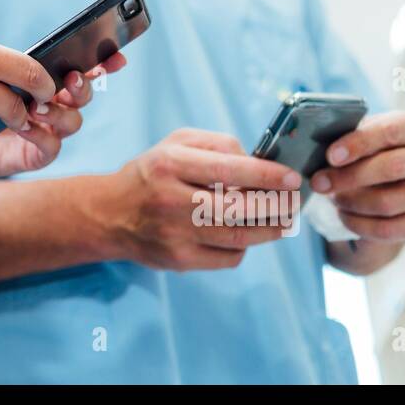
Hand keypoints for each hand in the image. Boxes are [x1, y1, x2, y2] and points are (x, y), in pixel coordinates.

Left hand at [0, 55, 127, 180]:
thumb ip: (10, 63)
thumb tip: (21, 51)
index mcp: (48, 81)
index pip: (83, 70)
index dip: (103, 64)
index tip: (115, 57)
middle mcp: (54, 105)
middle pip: (84, 95)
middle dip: (81, 87)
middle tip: (69, 79)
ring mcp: (49, 131)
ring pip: (73, 121)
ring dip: (58, 112)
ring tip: (34, 106)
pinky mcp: (37, 154)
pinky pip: (52, 145)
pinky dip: (41, 134)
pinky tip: (24, 126)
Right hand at [97, 128, 302, 269]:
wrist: (110, 214)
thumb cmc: (150, 174)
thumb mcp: (175, 144)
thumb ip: (217, 144)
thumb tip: (257, 161)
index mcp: (170, 164)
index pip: (229, 170)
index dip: (267, 176)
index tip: (293, 178)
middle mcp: (170, 199)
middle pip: (238, 209)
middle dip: (276, 206)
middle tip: (295, 202)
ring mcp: (174, 234)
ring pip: (238, 237)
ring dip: (269, 230)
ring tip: (283, 221)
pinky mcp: (178, 260)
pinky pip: (227, 258)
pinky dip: (245, 247)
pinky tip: (247, 235)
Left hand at [311, 111, 404, 242]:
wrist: (379, 184)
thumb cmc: (361, 153)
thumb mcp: (353, 140)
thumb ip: (341, 141)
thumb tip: (315, 152)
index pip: (390, 131)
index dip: (359, 144)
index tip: (330, 156)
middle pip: (392, 168)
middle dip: (349, 177)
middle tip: (318, 183)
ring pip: (389, 202)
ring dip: (352, 203)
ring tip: (332, 198)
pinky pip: (390, 228)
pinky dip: (360, 225)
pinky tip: (344, 216)